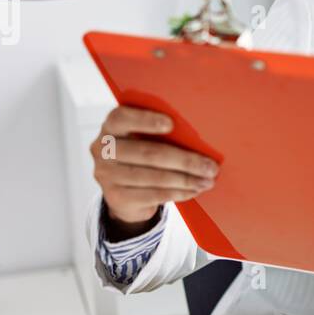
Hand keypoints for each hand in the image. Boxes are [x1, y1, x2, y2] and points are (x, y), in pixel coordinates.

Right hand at [90, 105, 218, 228]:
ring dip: (186, 180)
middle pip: (148, 153)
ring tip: (207, 181)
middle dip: (185, 161)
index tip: (171, 124)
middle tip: (210, 167)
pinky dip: (178, 193)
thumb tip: (199, 139)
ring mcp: (106, 174)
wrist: (124, 195)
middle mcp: (103, 149)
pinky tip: (193, 191)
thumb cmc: (141, 159)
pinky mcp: (115, 197)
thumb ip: (160, 134)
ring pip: (154, 177)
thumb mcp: (142, 141)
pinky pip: (153, 194)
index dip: (145, 120)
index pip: (122, 118)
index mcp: (111, 127)